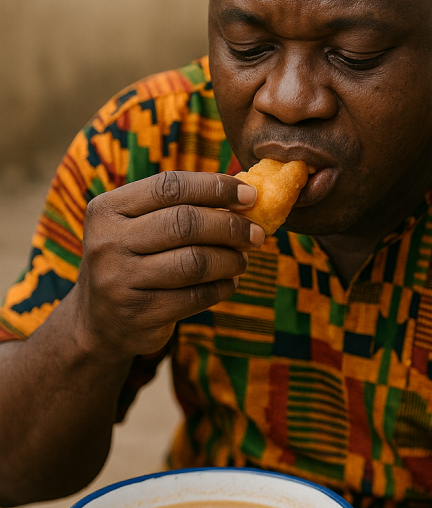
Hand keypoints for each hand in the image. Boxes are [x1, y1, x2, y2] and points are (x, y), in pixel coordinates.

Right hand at [70, 170, 263, 359]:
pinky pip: (196, 297)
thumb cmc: (132, 260)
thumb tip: (246, 196)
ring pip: (194, 262)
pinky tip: (229, 282)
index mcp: (107, 209)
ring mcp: (120, 281)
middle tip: (256, 233)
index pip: (170, 186)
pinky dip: (222, 288)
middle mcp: (108, 242)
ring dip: (230, 260)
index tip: (250, 196)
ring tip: (242, 260)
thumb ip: (179, 207)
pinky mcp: (139, 315)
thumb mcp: (138, 226)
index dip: (215, 187)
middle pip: (185, 223)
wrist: (98, 321)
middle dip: (230, 226)